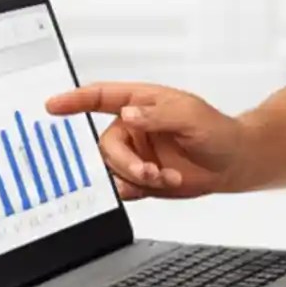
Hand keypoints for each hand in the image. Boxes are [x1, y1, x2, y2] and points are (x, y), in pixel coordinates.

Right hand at [46, 82, 246, 199]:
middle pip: (105, 144)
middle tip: (148, 171)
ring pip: (114, 168)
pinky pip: (124, 186)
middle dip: (124, 161)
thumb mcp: (191, 116)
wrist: (232, 163)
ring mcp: (136, 153)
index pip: (101, 97)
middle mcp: (134, 127)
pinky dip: (141, 189)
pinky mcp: (141, 176)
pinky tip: (165, 181)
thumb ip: (158, 115)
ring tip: (166, 176)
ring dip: (137, 176)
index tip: (53, 106)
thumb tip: (128, 115)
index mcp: (142, 103)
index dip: (75, 100)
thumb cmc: (217, 131)